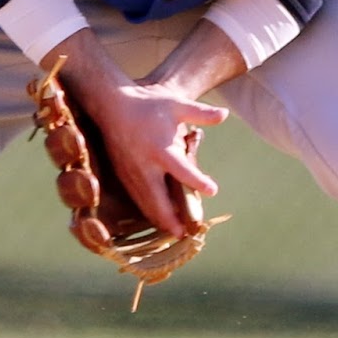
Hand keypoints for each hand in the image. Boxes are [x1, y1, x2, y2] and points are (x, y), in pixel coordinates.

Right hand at [89, 80, 226, 235]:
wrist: (112, 104)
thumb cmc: (149, 104)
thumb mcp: (177, 105)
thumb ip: (201, 113)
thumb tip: (224, 114)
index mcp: (160, 149)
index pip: (181, 169)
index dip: (197, 181)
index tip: (213, 190)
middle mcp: (145, 165)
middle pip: (158, 200)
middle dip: (170, 219)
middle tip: (185, 234)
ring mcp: (132, 173)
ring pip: (146, 203)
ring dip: (159, 219)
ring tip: (174, 232)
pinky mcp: (123, 175)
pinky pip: (137, 198)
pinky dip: (148, 210)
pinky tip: (158, 218)